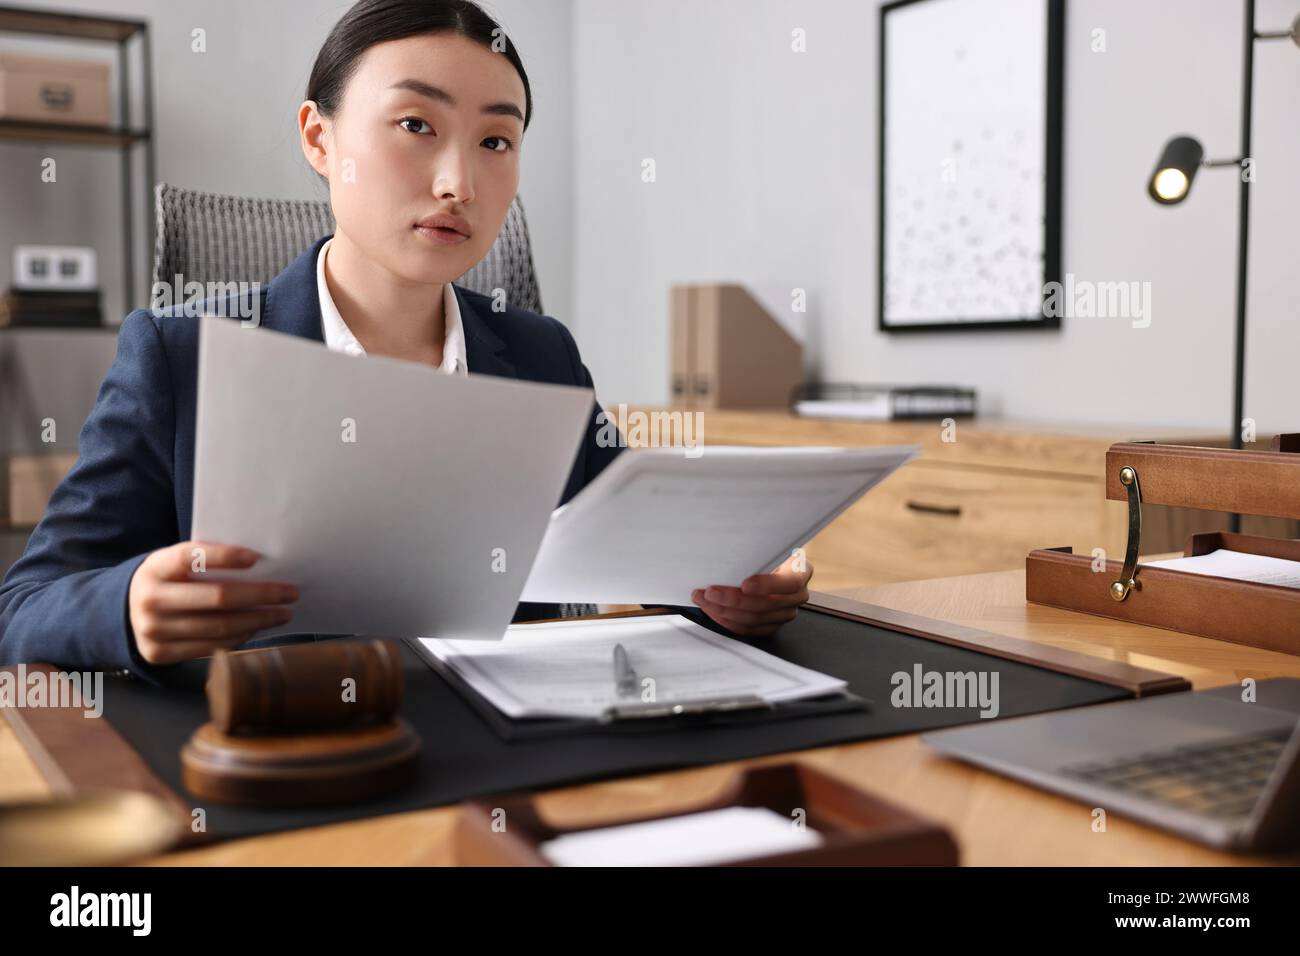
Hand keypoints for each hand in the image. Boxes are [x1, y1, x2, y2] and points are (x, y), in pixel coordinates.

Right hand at [128, 541, 298, 664]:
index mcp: (156, 567)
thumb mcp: (174, 562)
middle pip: (218, 598)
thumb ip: (205, 560)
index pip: (192, 557)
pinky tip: (257, 628)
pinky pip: (211, 647)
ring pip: (219, 627)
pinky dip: (240, 637)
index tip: (256, 557)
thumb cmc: (167, 580)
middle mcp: (152, 599)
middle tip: (290, 592)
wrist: (122, 611)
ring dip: (258, 620)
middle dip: (261, 595)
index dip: (225, 556)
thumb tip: (260, 563)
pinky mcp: (160, 653)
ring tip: (282, 613)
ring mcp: (154, 630)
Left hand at [690, 553, 812, 636]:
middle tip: (710, 592)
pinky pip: (748, 629)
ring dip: (724, 611)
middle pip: (765, 605)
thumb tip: (732, 548)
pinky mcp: (771, 625)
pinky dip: (727, 621)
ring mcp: (785, 614)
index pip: (789, 583)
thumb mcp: (769, 546)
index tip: (744, 584)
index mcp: (800, 572)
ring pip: (754, 619)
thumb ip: (759, 552)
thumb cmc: (767, 552)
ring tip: (704, 600)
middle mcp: (797, 596)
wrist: (770, 564)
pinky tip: (714, 611)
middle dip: (733, 600)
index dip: (766, 586)